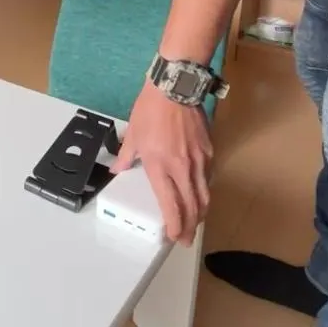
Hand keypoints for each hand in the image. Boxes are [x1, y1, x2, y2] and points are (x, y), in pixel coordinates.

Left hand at [111, 83, 212, 245]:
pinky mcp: (209, 150)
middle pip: (191, 206)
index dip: (174, 225)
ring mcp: (199, 160)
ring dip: (199, 212)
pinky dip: (204, 191)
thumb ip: (126, 156)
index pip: (170, 204)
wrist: (175, 87)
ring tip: (194, 222)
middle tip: (185, 238)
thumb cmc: (150, 110)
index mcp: (160, 166)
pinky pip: (208, 177)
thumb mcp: (133, 134)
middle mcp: (182, 168)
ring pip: (203, 194)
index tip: (173, 237)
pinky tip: (199, 194)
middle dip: (189, 226)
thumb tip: (118, 169)